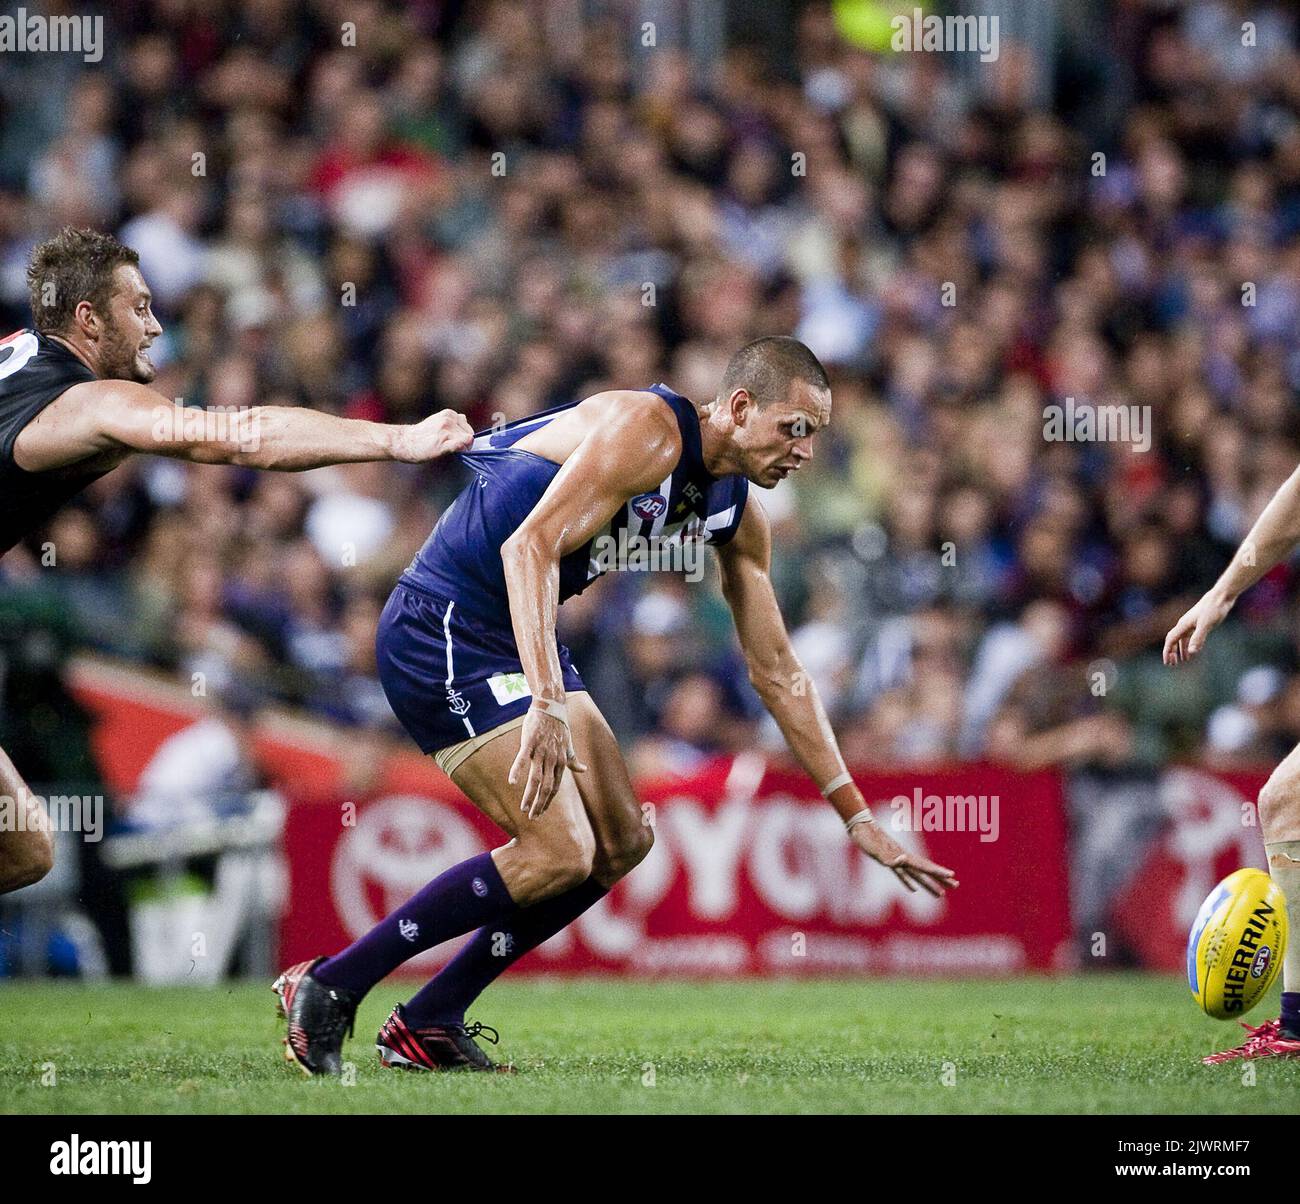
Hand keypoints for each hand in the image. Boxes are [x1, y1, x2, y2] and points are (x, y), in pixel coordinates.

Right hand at [392, 410, 473, 461]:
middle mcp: (448, 420)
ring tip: (446, 449)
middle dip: (464, 444)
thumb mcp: (438, 420)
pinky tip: (450, 452)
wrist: (405, 442)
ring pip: (467, 441)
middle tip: (450, 447)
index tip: (456, 442)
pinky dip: (461, 451)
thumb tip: (466, 420)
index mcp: (449, 414)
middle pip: (469, 435)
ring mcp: (445, 430)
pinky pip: (460, 445)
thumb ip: (453, 421)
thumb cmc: (422, 435)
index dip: (464, 437)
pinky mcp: (442, 442)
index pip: (467, 427)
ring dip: (461, 448)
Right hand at [508, 704, 587, 818]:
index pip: (554, 787)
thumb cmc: (559, 726)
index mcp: (561, 761)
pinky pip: (522, 759)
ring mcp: (541, 751)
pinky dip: (517, 771)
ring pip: (535, 778)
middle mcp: (552, 759)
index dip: (548, 801)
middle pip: (546, 787)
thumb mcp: (569, 745)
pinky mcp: (529, 742)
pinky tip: (511, 782)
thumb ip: (574, 760)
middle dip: (540, 804)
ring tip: (523, 808)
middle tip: (532, 817)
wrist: (551, 706)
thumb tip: (584, 770)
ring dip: (529, 795)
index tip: (541, 813)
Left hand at [849, 820, 958, 896]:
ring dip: (928, 884)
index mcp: (902, 855)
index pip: (923, 866)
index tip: (952, 876)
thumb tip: (900, 861)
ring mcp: (896, 859)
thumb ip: (886, 855)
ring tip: (940, 894)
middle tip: (956, 886)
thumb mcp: (874, 847)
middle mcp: (902, 857)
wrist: (859, 825)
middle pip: (925, 870)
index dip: (937, 872)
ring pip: (916, 874)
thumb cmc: (865, 836)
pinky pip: (902, 874)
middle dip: (940, 879)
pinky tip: (914, 889)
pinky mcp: (888, 861)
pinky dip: (909, 882)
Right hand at [1163, 590, 1233, 664]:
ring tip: (1184, 661)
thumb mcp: (1206, 625)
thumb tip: (1191, 652)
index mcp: (1183, 625)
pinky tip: (1194, 650)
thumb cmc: (1213, 609)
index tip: (1167, 662)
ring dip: (1181, 650)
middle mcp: (1184, 624)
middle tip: (1173, 664)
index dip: (1167, 651)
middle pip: (1173, 640)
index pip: (1170, 640)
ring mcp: (1191, 623)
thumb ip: (1198, 638)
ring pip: (1182, 639)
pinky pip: (1190, 636)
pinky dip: (1189, 644)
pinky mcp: (1199, 623)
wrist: (1220, 597)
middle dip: (1171, 652)